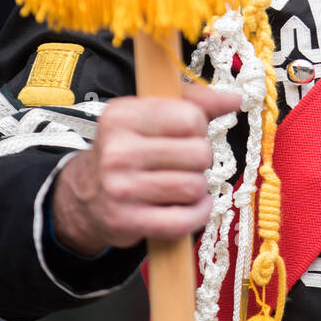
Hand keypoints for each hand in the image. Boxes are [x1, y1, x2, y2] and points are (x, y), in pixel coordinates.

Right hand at [50, 82, 241, 255]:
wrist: (86, 195)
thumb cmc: (129, 148)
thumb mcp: (150, 115)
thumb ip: (194, 102)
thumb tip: (235, 99)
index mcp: (121, 116)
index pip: (190, 117)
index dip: (198, 127)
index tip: (186, 134)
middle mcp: (117, 151)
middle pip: (199, 153)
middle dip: (201, 159)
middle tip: (185, 162)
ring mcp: (121, 188)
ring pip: (195, 186)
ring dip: (198, 187)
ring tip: (182, 183)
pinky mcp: (128, 221)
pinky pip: (185, 220)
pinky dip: (198, 214)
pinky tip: (190, 206)